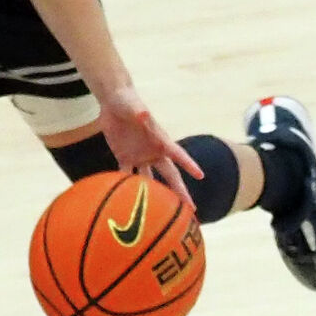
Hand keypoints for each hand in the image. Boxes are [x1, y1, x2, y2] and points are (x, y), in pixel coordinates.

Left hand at [95, 85, 202, 201]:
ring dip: (156, 195)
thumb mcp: (134, 107)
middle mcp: (153, 152)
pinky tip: (128, 202)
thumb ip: (139, 112)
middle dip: (180, 192)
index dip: (189, 164)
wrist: (114, 102)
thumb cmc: (129, 101)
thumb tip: (144, 114)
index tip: (201, 176)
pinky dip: (127, 186)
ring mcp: (140, 156)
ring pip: (150, 180)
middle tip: (191, 209)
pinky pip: (126, 174)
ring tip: (164, 213)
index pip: (178, 155)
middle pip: (170, 175)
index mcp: (160, 140)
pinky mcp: (125, 157)